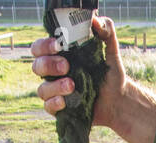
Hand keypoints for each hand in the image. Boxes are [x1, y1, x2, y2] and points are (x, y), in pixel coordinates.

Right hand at [31, 14, 127, 128]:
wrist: (119, 101)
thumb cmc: (111, 74)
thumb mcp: (111, 51)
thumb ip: (106, 32)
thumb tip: (95, 20)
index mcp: (60, 56)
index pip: (40, 48)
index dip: (44, 45)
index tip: (58, 45)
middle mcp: (55, 74)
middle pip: (36, 67)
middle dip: (48, 65)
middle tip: (67, 66)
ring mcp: (56, 92)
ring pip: (42, 89)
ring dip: (55, 86)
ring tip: (72, 85)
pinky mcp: (61, 109)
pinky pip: (48, 107)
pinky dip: (54, 103)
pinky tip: (65, 101)